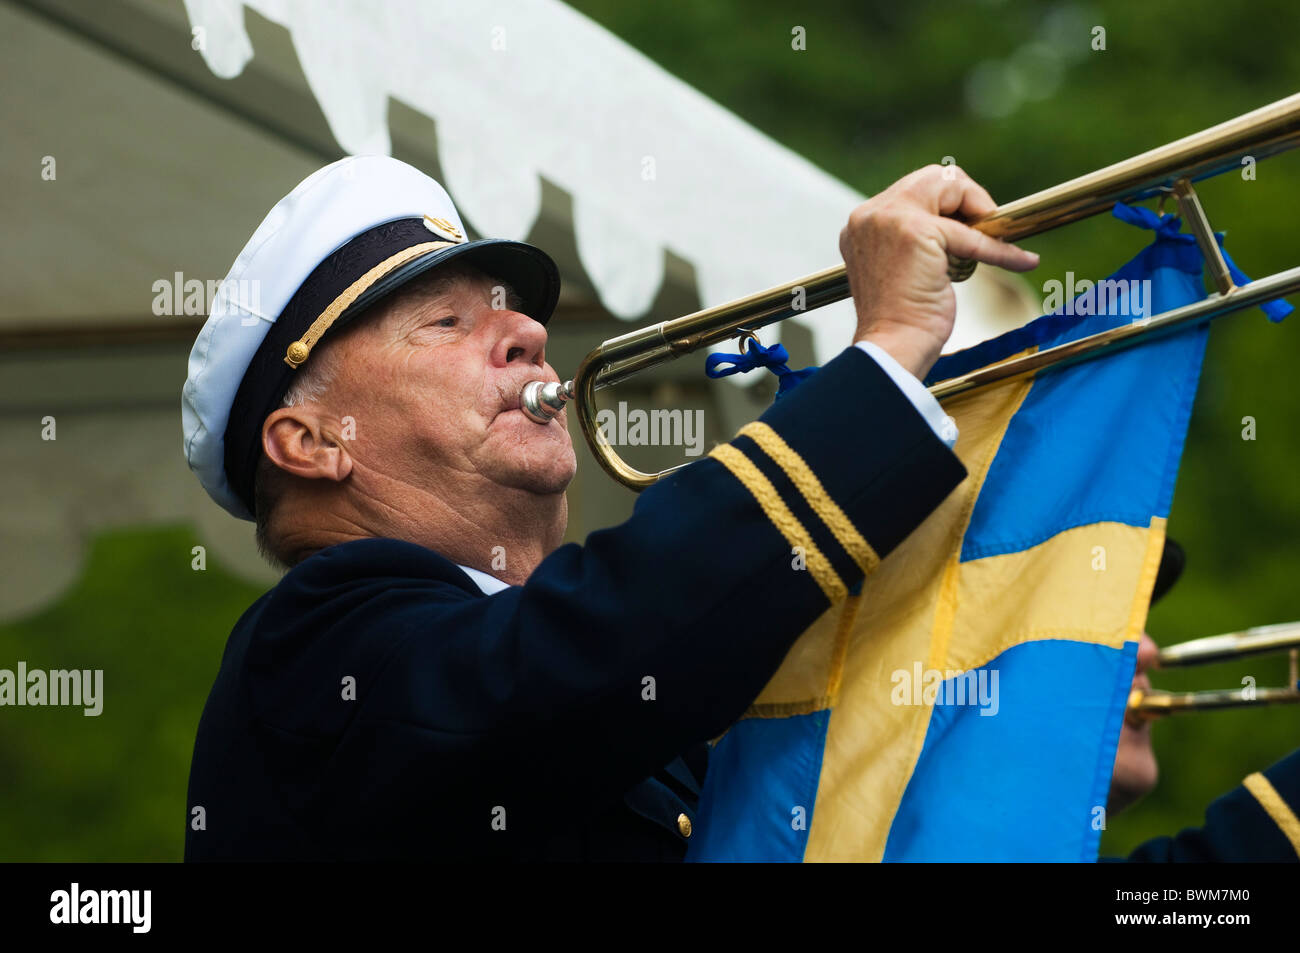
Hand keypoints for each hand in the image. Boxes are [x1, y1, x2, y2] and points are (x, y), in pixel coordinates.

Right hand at [839, 165, 1038, 379]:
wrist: (892, 348)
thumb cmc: (899, 320)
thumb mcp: (898, 268)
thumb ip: (913, 240)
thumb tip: (958, 226)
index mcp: (861, 223)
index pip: (914, 189)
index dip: (948, 204)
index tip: (968, 230)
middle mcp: (869, 215)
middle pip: (933, 177)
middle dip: (968, 197)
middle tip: (986, 230)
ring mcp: (890, 219)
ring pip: (952, 187)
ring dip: (981, 213)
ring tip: (993, 243)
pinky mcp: (918, 232)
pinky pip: (974, 235)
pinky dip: (1002, 251)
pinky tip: (1024, 261)